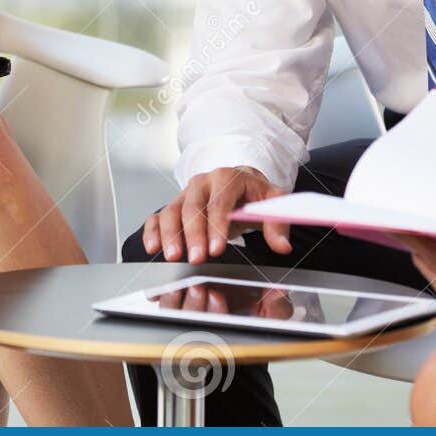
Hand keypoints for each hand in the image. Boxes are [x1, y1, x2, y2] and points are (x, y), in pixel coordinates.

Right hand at [143, 166, 289, 262]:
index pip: (220, 202)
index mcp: (228, 177)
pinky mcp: (175, 204)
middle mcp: (203, 182)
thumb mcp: (272, 202)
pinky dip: (153, 231)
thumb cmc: (253, 194)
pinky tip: (153, 248)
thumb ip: (278, 223)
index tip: (217, 250)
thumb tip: (282, 245)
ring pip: (172, 211)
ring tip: (174, 257)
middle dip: (194, 235)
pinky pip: (158, 215)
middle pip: (193, 207)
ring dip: (170, 234)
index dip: (217, 226)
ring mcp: (186, 193)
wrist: (239, 183)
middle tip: (197, 258)